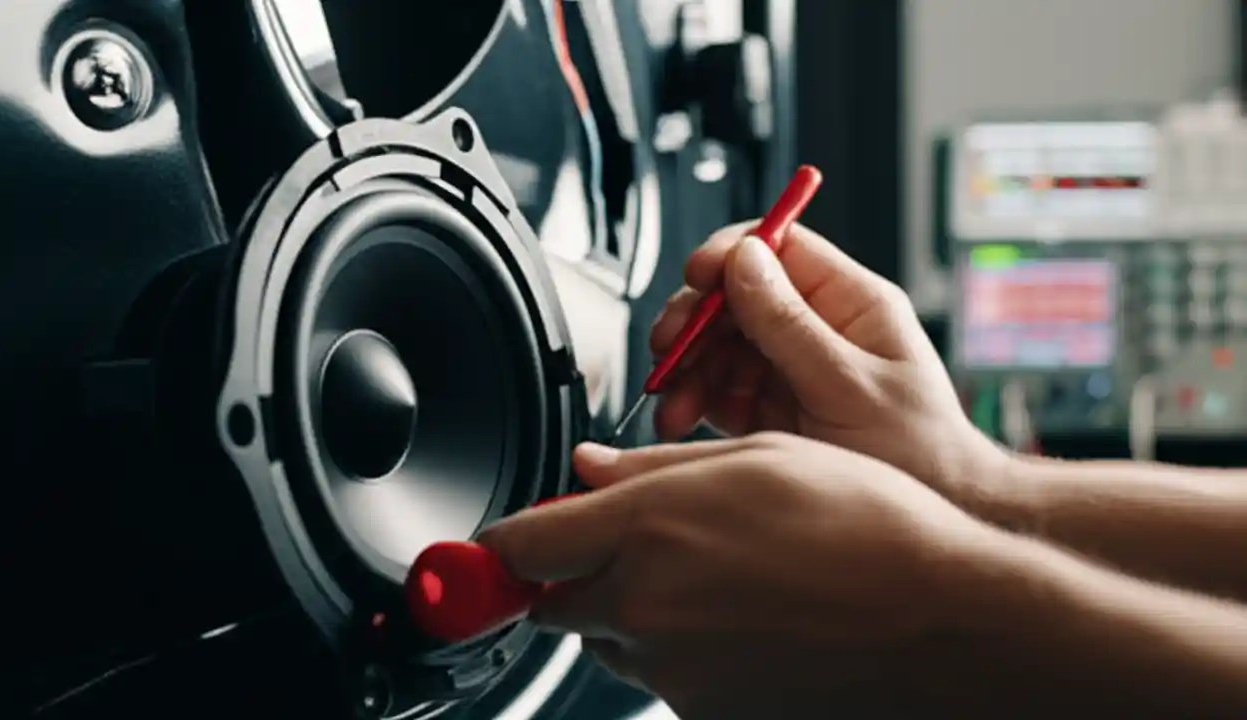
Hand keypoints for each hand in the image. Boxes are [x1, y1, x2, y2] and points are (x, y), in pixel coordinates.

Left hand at [478, 433, 989, 717]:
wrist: (939, 620)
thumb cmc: (864, 527)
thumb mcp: (755, 459)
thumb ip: (649, 471)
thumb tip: (587, 472)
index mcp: (648, 529)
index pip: (520, 546)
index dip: (504, 544)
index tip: (499, 546)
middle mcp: (646, 606)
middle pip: (555, 602)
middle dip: (573, 574)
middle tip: (630, 546)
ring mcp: (674, 670)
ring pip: (610, 639)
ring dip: (630, 610)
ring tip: (711, 576)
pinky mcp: (704, 712)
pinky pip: (661, 677)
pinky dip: (679, 649)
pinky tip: (741, 617)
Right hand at [650, 221, 1006, 505]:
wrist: (927, 521)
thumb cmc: (918, 455)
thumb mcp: (848, 386)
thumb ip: (791, 325)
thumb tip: (744, 258)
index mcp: (852, 304)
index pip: (781, 246)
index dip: (730, 254)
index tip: (696, 277)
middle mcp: (818, 328)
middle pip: (736, 295)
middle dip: (694, 320)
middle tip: (668, 350)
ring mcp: (791, 367)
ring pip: (718, 343)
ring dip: (686, 369)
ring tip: (675, 407)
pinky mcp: (771, 406)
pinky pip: (718, 388)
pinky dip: (693, 401)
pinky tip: (683, 421)